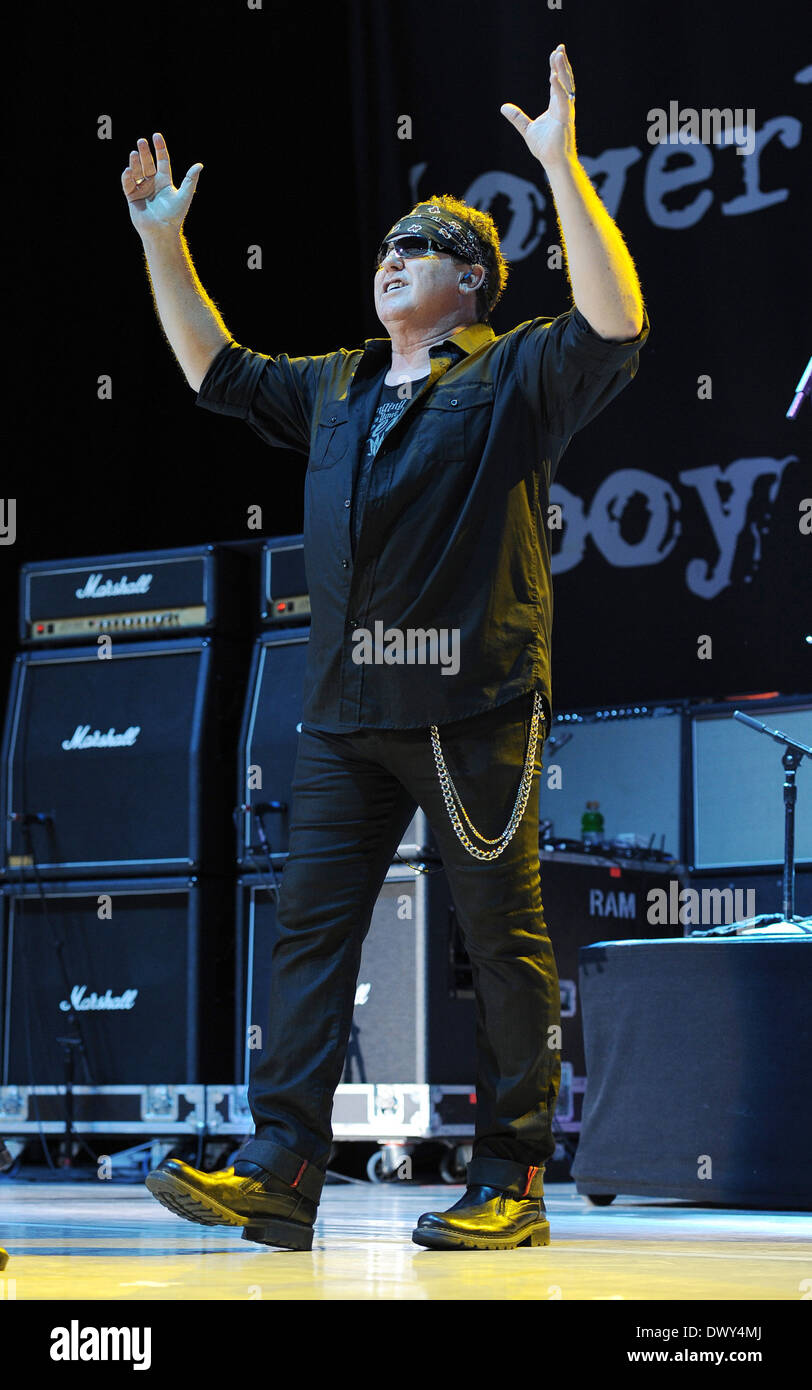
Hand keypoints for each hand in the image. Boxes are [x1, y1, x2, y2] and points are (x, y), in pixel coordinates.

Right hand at [121, 133, 202, 237]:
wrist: (162, 231)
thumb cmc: (175, 215)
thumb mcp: (184, 195)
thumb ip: (190, 180)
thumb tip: (199, 165)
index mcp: (165, 181)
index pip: (162, 161)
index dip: (159, 148)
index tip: (156, 136)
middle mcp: (153, 183)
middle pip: (148, 164)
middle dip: (144, 152)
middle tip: (141, 141)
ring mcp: (142, 190)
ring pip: (137, 171)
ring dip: (135, 162)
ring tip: (134, 153)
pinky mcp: (132, 197)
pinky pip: (128, 184)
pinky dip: (128, 177)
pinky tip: (129, 170)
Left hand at [500, 43, 576, 169]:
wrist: (553, 162)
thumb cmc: (545, 147)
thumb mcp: (527, 129)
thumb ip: (517, 117)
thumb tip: (504, 107)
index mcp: (556, 106)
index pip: (557, 83)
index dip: (556, 68)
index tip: (554, 54)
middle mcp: (563, 106)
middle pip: (564, 80)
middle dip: (563, 64)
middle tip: (560, 48)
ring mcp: (566, 112)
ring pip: (566, 86)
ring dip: (562, 70)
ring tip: (558, 55)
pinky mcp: (565, 119)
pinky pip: (562, 101)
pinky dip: (558, 88)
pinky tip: (553, 77)